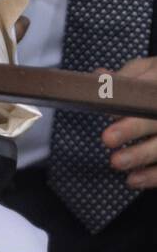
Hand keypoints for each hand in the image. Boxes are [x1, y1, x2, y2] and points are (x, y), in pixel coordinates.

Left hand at [103, 55, 156, 189]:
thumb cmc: (156, 82)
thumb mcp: (146, 70)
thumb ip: (125, 76)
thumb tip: (99, 77)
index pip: (146, 89)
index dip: (127, 99)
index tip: (107, 108)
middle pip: (154, 119)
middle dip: (132, 128)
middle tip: (107, 139)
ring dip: (141, 156)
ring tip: (116, 162)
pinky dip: (152, 176)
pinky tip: (133, 180)